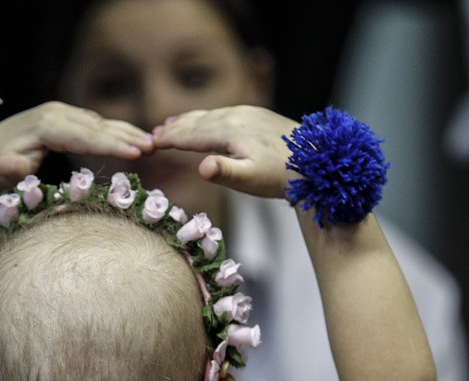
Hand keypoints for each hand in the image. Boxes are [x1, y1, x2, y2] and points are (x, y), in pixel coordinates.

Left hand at [0, 102, 154, 191]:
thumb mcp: (1, 170)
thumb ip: (10, 170)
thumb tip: (12, 167)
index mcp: (45, 126)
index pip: (83, 136)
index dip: (109, 146)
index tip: (134, 154)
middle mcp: (56, 114)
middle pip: (96, 127)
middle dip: (125, 137)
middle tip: (152, 147)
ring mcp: (62, 114)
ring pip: (99, 123)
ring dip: (126, 132)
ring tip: (151, 143)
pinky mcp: (66, 118)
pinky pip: (95, 124)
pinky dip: (116, 131)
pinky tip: (134, 138)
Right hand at [151, 105, 300, 198]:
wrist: (318, 160)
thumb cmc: (281, 175)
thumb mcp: (251, 180)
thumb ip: (225, 173)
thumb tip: (202, 167)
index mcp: (229, 131)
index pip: (191, 135)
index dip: (169, 140)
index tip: (150, 143)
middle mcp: (235, 116)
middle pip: (197, 122)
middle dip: (174, 129)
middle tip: (152, 135)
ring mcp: (247, 113)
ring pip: (209, 116)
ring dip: (188, 121)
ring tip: (171, 125)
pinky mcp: (257, 115)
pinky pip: (223, 114)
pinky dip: (207, 119)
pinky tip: (207, 122)